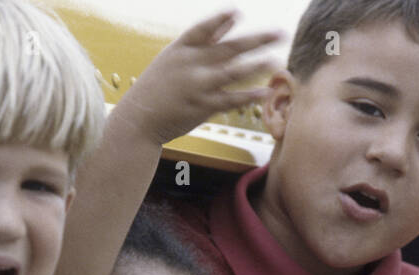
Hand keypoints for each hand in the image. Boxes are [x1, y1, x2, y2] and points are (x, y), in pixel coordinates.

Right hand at [115, 10, 282, 145]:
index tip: (238, 12)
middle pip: (229, 48)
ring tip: (276, 61)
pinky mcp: (202, 107)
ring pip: (233, 72)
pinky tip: (264, 92)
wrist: (139, 119)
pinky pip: (230, 100)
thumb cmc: (157, 86)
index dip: (220, 20)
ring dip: (257, 66)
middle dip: (257, 40)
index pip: (203, 29)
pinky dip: (248, 96)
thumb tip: (230, 21)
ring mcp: (197, 86)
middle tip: (280, 33)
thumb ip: (202, 40)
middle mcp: (191, 65)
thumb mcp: (173, 56)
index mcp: (181, 49)